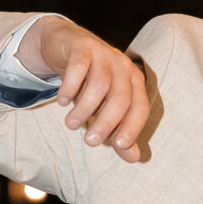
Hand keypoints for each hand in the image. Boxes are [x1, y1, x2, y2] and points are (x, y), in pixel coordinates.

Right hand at [21, 15, 147, 158]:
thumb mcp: (104, 106)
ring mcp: (103, 53)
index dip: (132, 127)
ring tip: (72, 125)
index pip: (140, 107)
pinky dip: (70, 87)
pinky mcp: (82, 46)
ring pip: (99, 84)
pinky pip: (78, 68)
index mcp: (134, 81)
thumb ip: (118, 130)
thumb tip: (134, 158)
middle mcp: (123, 66)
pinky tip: (62, 101)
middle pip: (120, 97)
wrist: (67, 45)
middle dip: (106, 122)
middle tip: (90, 142)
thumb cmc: (90, 80)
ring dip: (85, 108)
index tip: (118, 145)